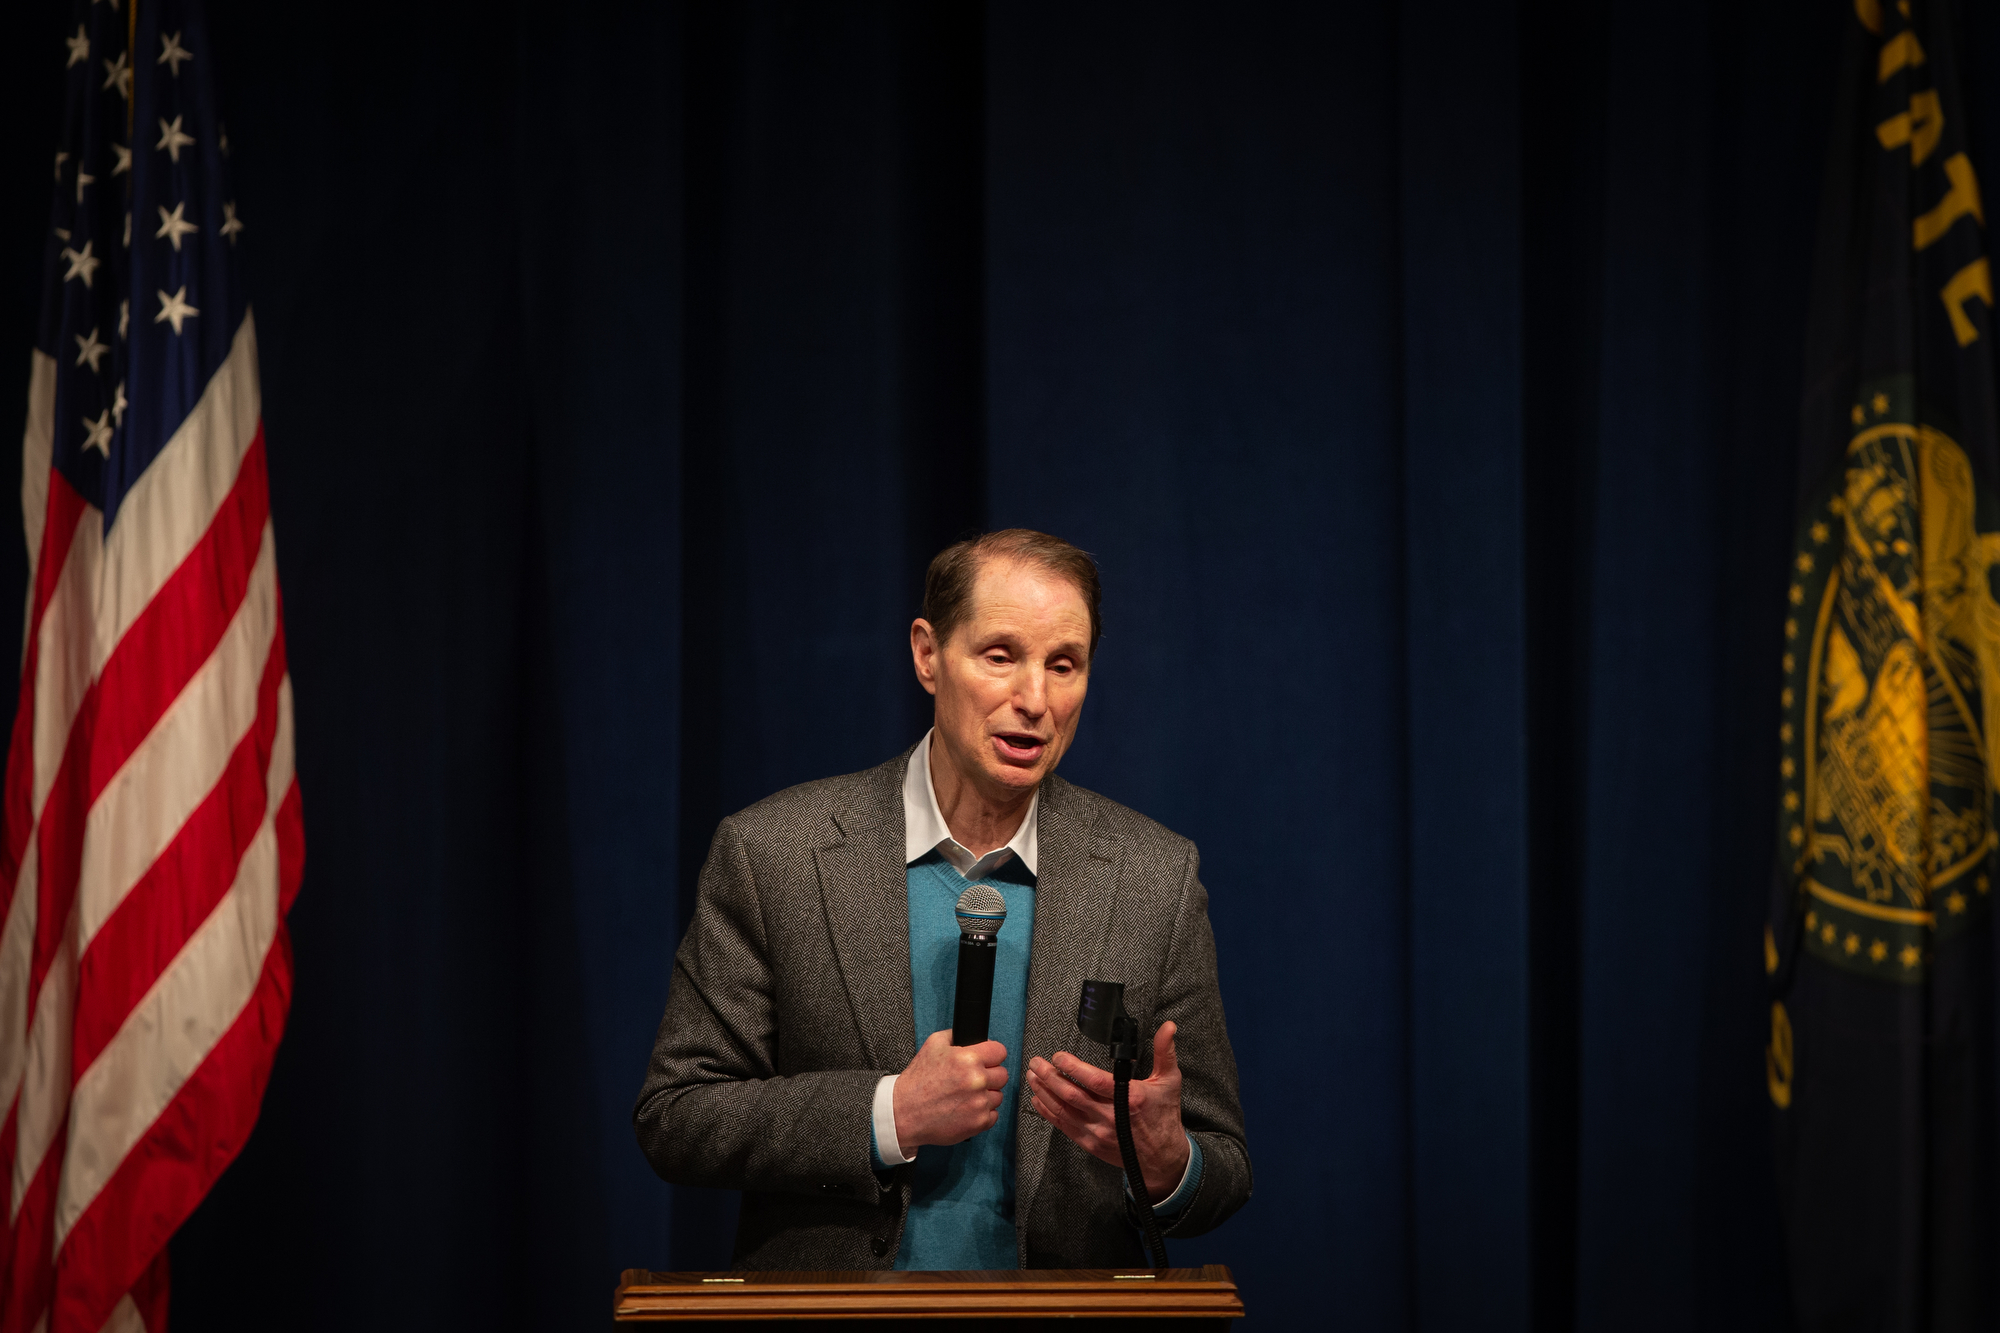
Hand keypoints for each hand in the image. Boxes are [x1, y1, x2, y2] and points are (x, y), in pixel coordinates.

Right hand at [893, 1029, 1008, 1148]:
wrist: (904, 1112)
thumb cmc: (917, 1080)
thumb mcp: (932, 1045)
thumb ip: (955, 1035)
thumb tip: (971, 1034)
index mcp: (968, 1059)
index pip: (1000, 1051)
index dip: (992, 1055)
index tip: (987, 1060)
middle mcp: (977, 1080)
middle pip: (1002, 1075)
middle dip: (990, 1076)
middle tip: (973, 1080)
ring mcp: (979, 1103)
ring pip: (998, 1096)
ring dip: (986, 1096)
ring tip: (966, 1096)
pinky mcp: (978, 1122)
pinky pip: (993, 1115)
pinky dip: (982, 1114)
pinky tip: (966, 1109)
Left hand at [1027, 1021, 1188, 1201]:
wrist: (1163, 1158)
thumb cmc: (1165, 1116)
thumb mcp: (1169, 1081)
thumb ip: (1164, 1052)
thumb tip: (1168, 1027)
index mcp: (1129, 1099)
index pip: (1094, 1081)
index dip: (1073, 1067)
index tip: (1059, 1056)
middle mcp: (1111, 1117)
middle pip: (1072, 1095)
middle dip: (1049, 1077)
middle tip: (1036, 1062)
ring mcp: (1098, 1133)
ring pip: (1063, 1111)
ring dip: (1044, 1092)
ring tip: (1032, 1076)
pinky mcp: (1090, 1144)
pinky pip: (1064, 1127)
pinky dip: (1048, 1112)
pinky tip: (1038, 1100)